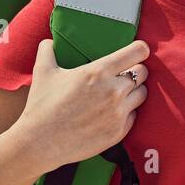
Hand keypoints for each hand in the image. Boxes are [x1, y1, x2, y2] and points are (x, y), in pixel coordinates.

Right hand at [14, 38, 149, 171]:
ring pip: (142, 94)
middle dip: (136, 70)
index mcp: (98, 72)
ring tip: (119, 93)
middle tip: (124, 74)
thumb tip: (47, 42)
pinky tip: (111, 112)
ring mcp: (118, 112)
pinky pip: (134, 115)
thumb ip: (47, 51)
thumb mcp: (43, 72)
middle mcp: (113, 91)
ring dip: (134, 91)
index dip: (140, 49)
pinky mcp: (119, 131)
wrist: (40, 143)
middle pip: (143, 73)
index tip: (138, 51)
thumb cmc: (41, 106)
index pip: (137, 52)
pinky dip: (126, 112)